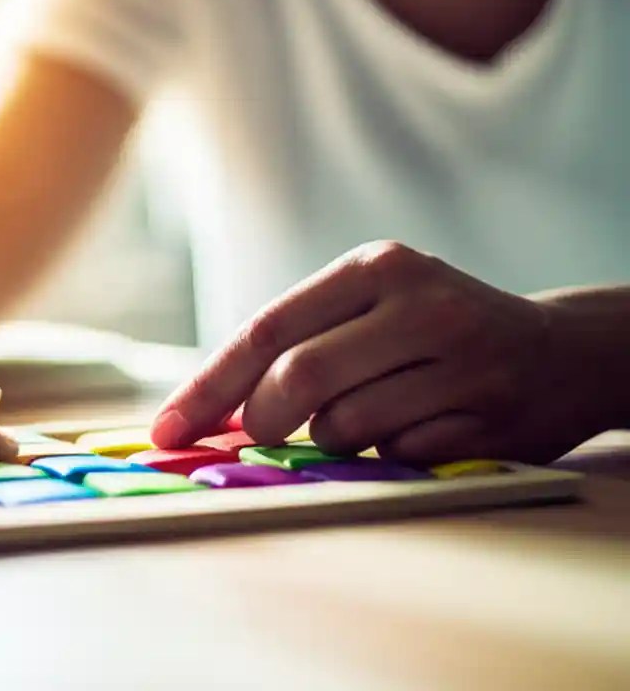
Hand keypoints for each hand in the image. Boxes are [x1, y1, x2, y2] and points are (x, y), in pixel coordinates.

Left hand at [151, 241, 603, 464]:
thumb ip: (296, 343)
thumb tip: (204, 410)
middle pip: (298, 378)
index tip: (166, 429)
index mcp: (376, 267)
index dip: (208, 386)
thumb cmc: (432, 331)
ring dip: (333, 440)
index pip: (266, 329)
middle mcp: (420, 304)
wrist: (561, 352)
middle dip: (262, 420)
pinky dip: (386, 457)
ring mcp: (461, 362)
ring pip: (345, 427)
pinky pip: (396, 459)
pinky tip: (421, 427)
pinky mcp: (488, 421)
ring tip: (373, 413)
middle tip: (260, 434)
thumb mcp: (370, 307)